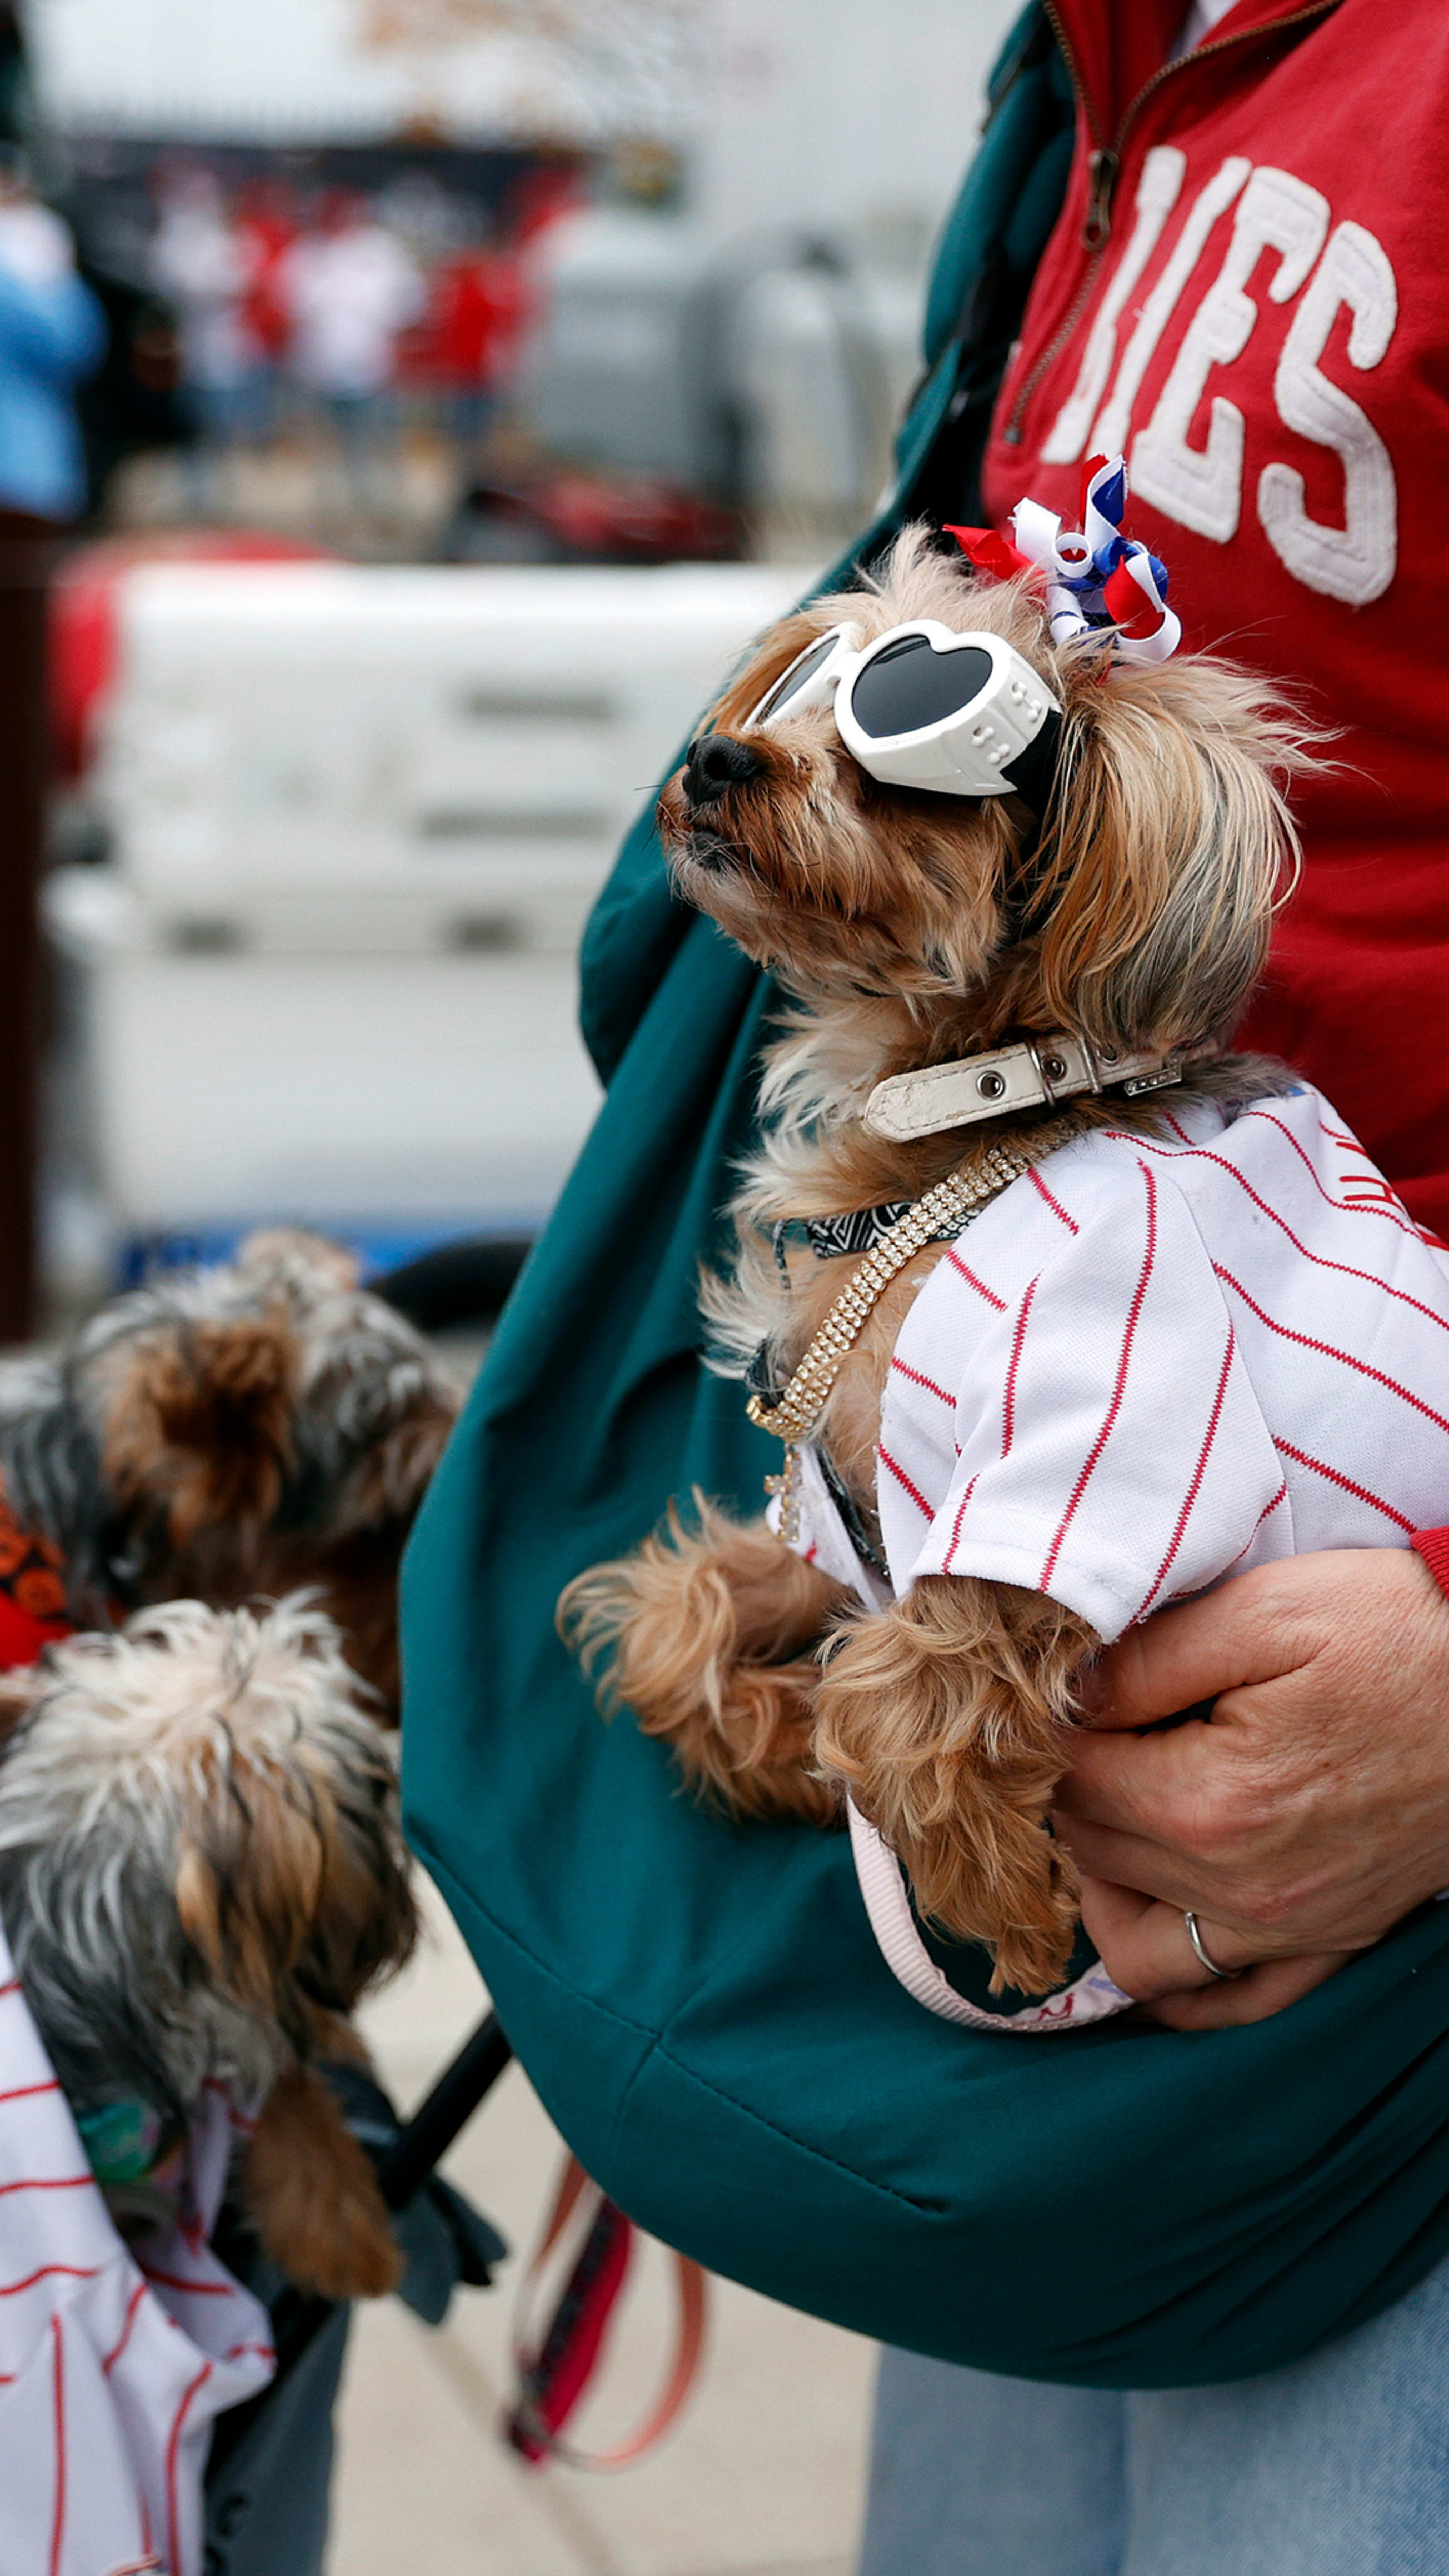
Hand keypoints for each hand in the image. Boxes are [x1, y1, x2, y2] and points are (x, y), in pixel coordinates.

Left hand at [1053, 1548, 1448, 2027]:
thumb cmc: (1396, 1635)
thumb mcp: (1267, 1610)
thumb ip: (1149, 1659)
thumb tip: (1066, 1692)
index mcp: (1212, 1801)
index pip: (1070, 1783)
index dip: (1054, 1729)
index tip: (1068, 1692)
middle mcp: (1241, 1886)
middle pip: (1091, 1856)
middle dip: (1071, 1794)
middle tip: (1094, 1734)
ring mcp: (1287, 1928)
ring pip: (1134, 1948)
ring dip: (1103, 1889)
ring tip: (1118, 1817)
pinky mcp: (1328, 1942)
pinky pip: (1225, 2003)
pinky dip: (1176, 1979)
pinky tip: (1158, 1917)